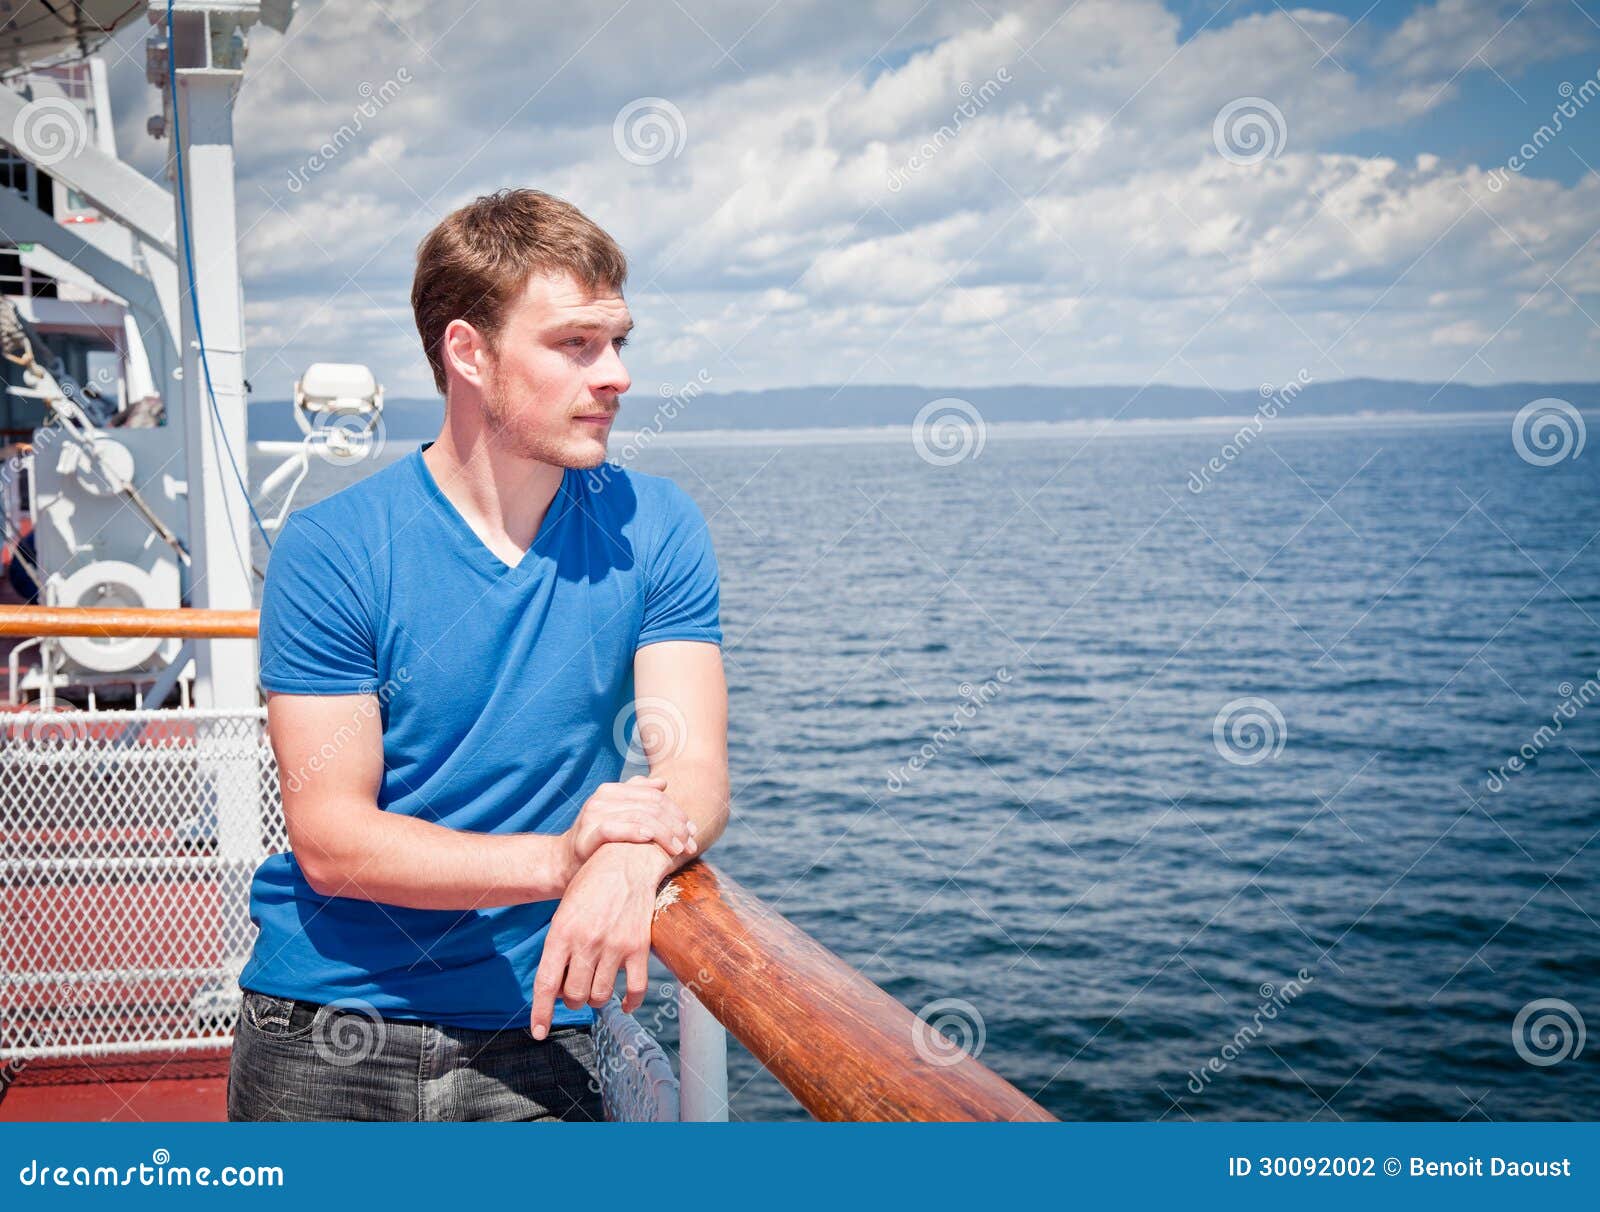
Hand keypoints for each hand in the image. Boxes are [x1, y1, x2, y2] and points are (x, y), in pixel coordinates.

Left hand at [531, 842, 668, 1036]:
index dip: (541, 1013)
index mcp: (561, 933)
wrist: (626, 860)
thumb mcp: (565, 912)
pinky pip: (635, 988)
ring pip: (600, 996)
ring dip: (596, 998)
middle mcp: (586, 943)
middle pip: (574, 995)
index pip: (546, 984)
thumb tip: (560, 988)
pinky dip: (630, 1002)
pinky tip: (626, 1004)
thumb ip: (559, 948)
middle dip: (573, 999)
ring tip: (596, 986)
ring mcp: (613, 946)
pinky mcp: (638, 946)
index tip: (538, 1033)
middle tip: (576, 988)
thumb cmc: (590, 886)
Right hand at [563, 775, 696, 873]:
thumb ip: (638, 798)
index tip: (693, 831)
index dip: (677, 813)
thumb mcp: (617, 816)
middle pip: (651, 806)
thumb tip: (663, 783)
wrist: (564, 863)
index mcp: (612, 790)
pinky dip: (635, 832)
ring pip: (638, 816)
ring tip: (679, 849)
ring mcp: (593, 814)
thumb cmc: (597, 841)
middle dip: (676, 826)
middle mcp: (603, 798)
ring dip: (664, 833)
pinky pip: (615, 829)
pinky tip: (650, 839)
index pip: (655, 796)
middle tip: (691, 845)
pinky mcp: (587, 834)